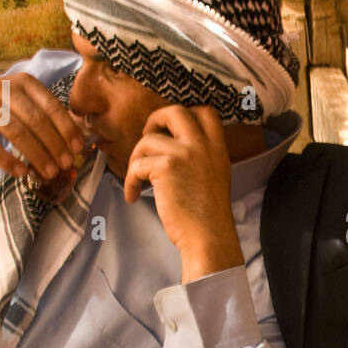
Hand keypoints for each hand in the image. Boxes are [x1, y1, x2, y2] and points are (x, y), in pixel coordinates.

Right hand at [0, 73, 84, 179]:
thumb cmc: (3, 109)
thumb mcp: (25, 102)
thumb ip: (47, 116)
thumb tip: (76, 143)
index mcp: (24, 82)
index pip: (51, 106)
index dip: (66, 128)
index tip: (77, 148)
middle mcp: (4, 89)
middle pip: (36, 120)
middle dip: (54, 145)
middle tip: (66, 164)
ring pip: (16, 132)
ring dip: (36, 155)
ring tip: (50, 172)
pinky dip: (7, 160)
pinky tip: (21, 173)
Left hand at [124, 104, 242, 282]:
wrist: (208, 236)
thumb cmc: (207, 215)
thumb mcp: (214, 175)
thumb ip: (201, 156)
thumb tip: (172, 146)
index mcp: (217, 147)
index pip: (205, 112)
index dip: (185, 113)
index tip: (171, 129)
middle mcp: (203, 145)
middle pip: (175, 112)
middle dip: (155, 120)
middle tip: (147, 137)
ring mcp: (184, 153)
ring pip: (148, 140)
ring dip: (136, 159)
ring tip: (137, 180)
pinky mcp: (165, 167)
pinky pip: (137, 165)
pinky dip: (129, 181)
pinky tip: (132, 196)